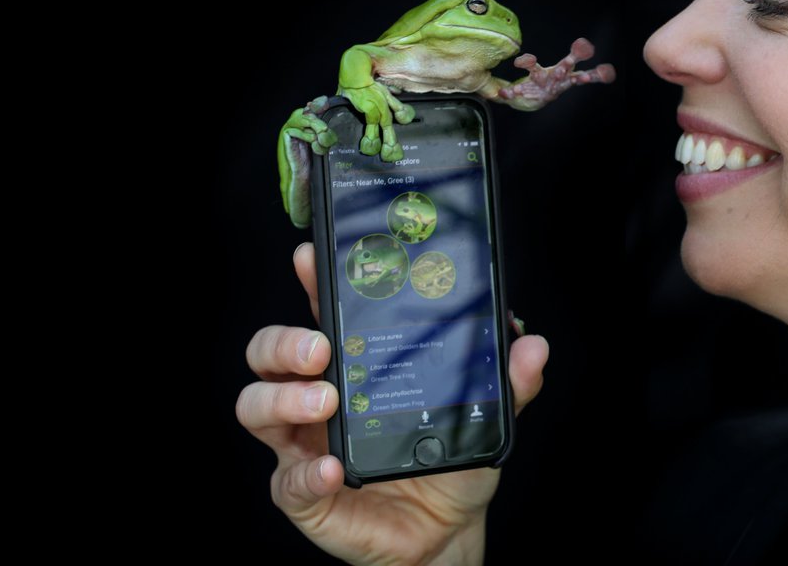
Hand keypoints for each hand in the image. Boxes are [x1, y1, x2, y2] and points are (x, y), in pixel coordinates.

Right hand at [237, 242, 548, 565]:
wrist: (447, 529)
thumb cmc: (449, 461)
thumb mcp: (485, 414)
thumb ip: (508, 381)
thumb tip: (532, 346)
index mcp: (354, 366)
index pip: (321, 314)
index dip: (312, 284)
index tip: (314, 258)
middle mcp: (318, 398)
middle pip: (268, 354)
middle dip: (284, 341)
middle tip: (321, 347)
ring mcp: (304, 444)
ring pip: (256, 406)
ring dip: (283, 397)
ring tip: (327, 401)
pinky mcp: (306, 493)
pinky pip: (287, 482)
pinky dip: (305, 474)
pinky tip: (330, 469)